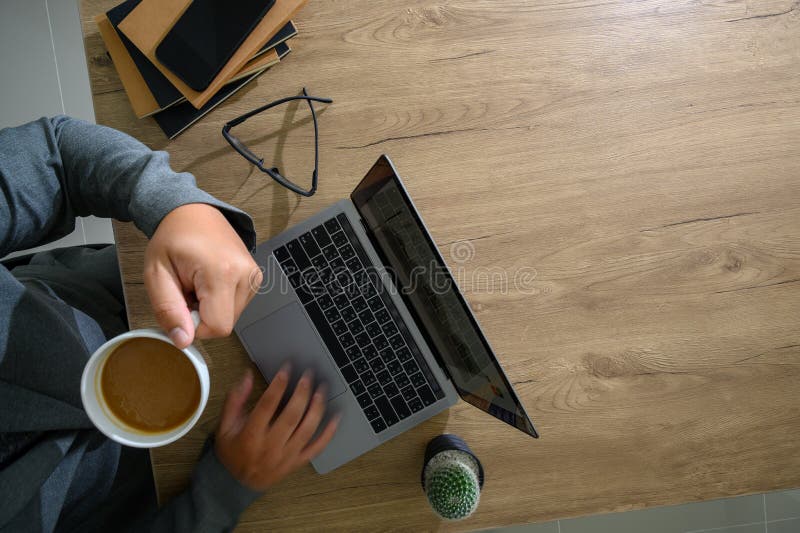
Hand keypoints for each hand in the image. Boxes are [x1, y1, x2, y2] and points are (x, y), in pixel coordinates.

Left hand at [144, 203, 261, 347]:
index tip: (180, 307)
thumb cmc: (173, 238)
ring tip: (197, 284)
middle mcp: (245, 274)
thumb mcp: (156, 274)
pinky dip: (219, 301)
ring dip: (210, 309)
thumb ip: (168, 309)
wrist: (193, 212)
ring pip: (231, 317)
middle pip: (225, 324)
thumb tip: (183, 341)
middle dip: (201, 317)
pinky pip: (237, 306)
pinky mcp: (255, 277)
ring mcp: (253, 275)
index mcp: (221, 272)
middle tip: (186, 291)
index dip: (194, 328)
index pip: (217, 327)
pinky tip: (208, 283)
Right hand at [215, 367, 339, 490]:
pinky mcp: (296, 462)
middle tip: (309, 374)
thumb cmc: (231, 451)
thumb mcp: (224, 425)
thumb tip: (248, 376)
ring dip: (317, 407)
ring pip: (307, 429)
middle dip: (302, 391)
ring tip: (322, 388)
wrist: (237, 483)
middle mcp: (270, 446)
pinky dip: (328, 432)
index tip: (287, 368)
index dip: (279, 383)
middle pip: (291, 415)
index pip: (268, 404)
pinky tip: (336, 416)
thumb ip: (235, 400)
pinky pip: (316, 447)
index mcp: (250, 435)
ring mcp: (285, 456)